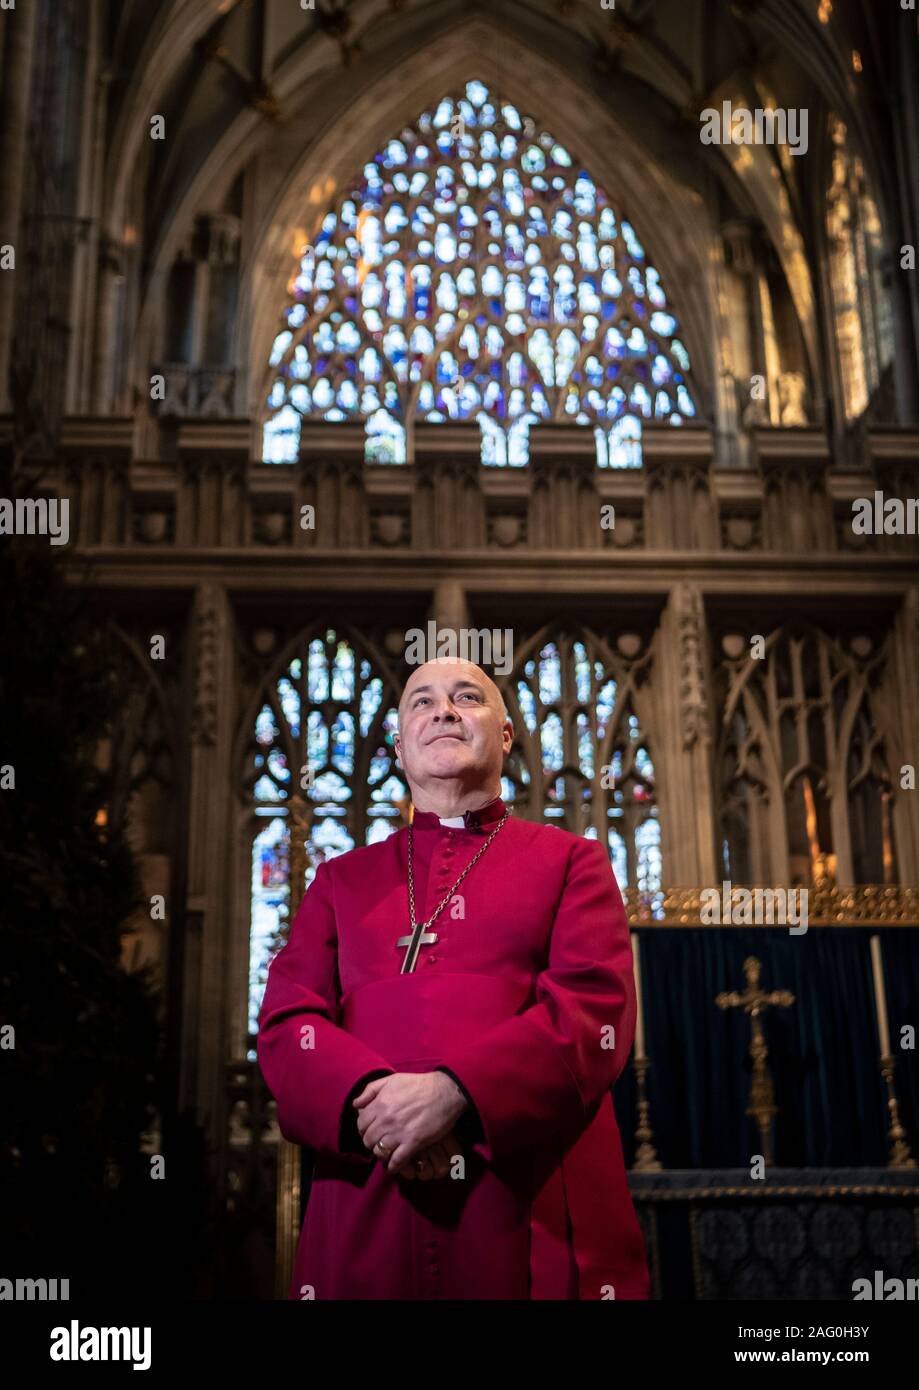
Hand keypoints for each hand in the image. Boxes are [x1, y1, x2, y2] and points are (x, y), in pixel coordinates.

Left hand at [353, 1071, 467, 1172]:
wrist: (445, 1092)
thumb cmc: (419, 1084)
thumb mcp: (392, 1080)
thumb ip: (370, 1090)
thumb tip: (356, 1104)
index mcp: (380, 1104)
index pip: (361, 1124)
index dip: (364, 1128)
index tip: (370, 1130)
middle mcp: (386, 1119)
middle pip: (368, 1140)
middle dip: (371, 1142)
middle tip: (378, 1141)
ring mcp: (399, 1132)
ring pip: (379, 1151)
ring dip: (381, 1154)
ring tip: (386, 1152)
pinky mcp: (413, 1143)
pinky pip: (397, 1161)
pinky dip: (393, 1166)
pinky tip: (395, 1165)